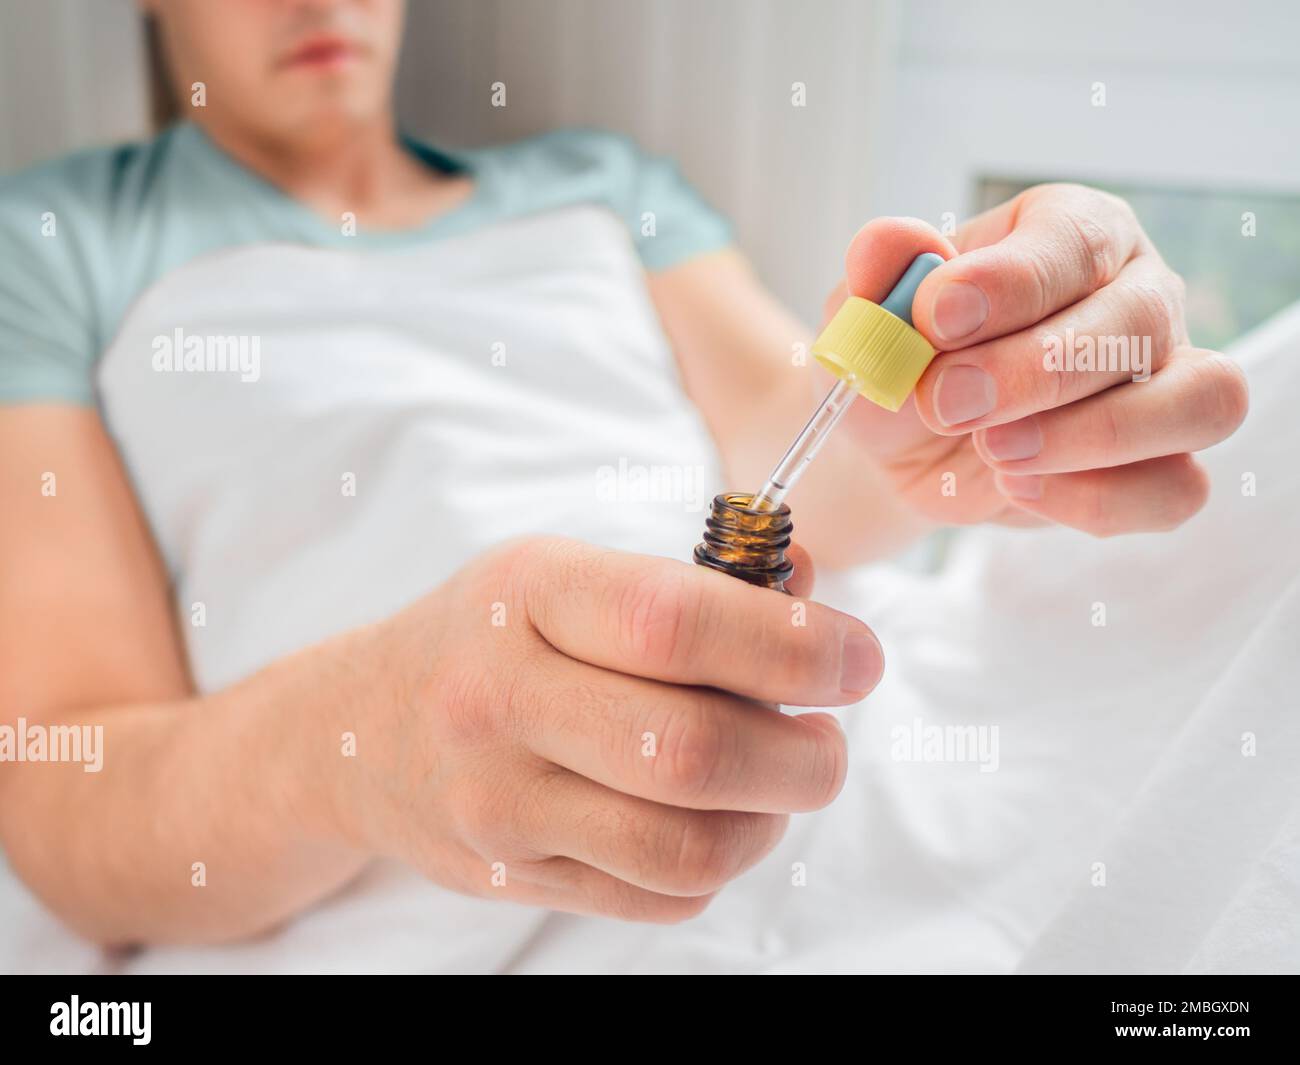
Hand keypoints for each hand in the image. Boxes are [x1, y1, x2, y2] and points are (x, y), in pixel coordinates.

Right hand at [320, 537, 881, 922]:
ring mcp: (497, 802)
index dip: (793, 645)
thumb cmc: (492, 635)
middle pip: (691, 751)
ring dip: (769, 820)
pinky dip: (717, 864)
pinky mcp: (510, 876)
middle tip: (827, 738)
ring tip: (777, 783)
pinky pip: (657, 896)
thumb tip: (813, 592)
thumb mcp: (568, 573)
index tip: (858, 658)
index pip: (675, 622)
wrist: (358, 729)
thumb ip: (693, 580)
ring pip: (684, 846)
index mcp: (528, 593)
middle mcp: (499, 698)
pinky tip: (714, 819)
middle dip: (803, 753)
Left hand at [829, 185, 1248, 534]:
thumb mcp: (869, 313)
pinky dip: (1098, 500)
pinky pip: (1177, 489)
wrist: (902, 441)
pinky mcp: (1160, 465)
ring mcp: (1166, 382)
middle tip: (946, 402)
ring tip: (993, 449)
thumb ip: (879, 273)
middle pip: (1139, 321)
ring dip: (1094, 434)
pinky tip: (1018, 489)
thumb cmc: (901, 358)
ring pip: (1199, 400)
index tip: (937, 317)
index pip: (1076, 240)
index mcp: (1074, 232)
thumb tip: (890, 244)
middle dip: (1035, 369)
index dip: (1011, 283)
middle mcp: (1139, 295)